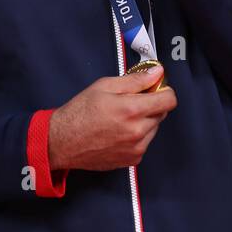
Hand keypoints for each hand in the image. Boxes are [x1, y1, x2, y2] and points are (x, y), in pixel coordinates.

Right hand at [48, 66, 176, 170]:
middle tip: (131, 101)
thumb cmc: (79, 113)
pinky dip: (137, 135)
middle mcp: (137, 131)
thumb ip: (135, 80)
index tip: (156, 88)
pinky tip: (118, 131)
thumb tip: (155, 73)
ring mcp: (136, 148)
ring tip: (120, 118)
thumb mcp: (104, 86)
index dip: (164, 90)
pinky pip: (144, 142)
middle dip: (151, 104)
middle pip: (162, 113)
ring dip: (144, 121)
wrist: (63, 141)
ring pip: (153, 128)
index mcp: (132, 110)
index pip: (169, 100)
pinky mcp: (132, 159)